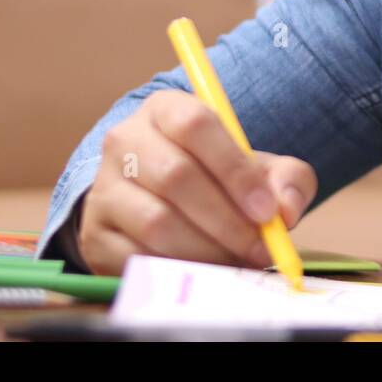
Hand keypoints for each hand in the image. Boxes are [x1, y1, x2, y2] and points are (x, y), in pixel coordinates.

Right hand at [78, 90, 317, 275]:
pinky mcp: (94, 234)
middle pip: (175, 176)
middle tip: (258, 248)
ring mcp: (104, 188)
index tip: (266, 211)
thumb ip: (287, 180)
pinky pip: (136, 257)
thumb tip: (286, 210)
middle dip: (226, 220)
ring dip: (205, 249)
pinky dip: (177, 270)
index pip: (195, 124)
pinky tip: (203, 271)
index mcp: (165, 109)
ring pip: (155, 222)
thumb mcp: (258, 168)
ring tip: (235, 261)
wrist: (161, 203)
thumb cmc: (217, 179)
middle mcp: (124, 140)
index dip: (234, 169)